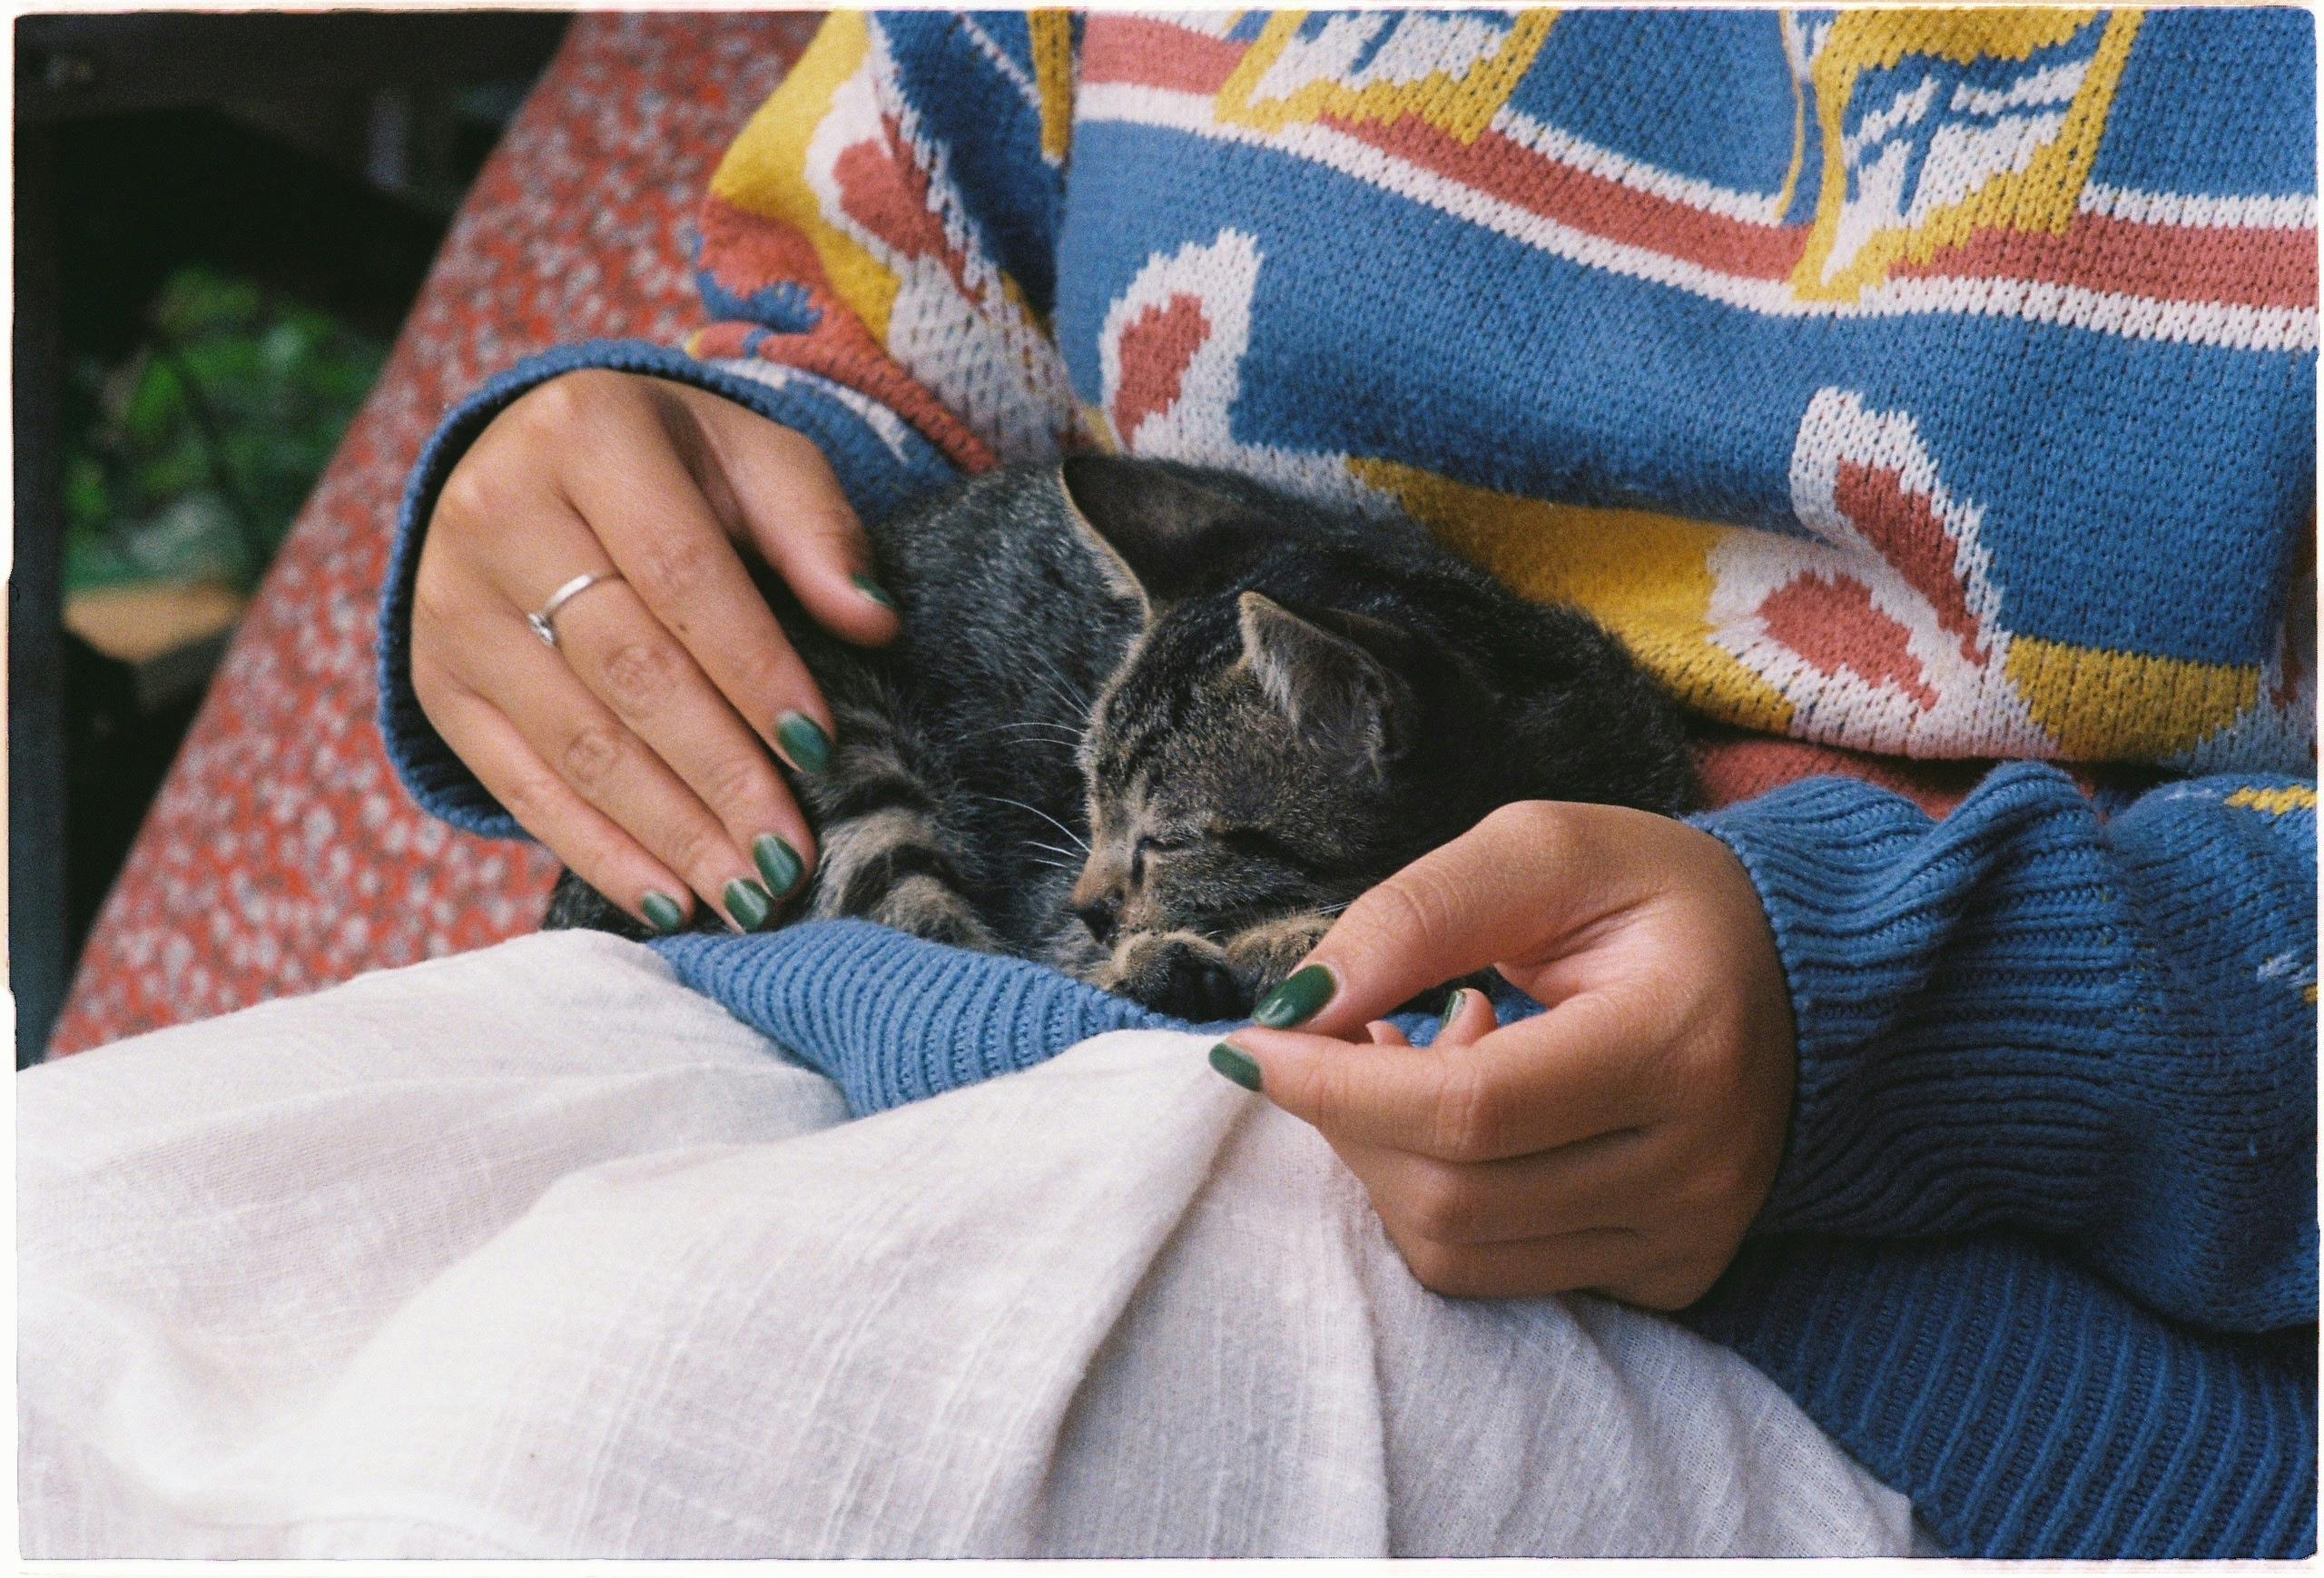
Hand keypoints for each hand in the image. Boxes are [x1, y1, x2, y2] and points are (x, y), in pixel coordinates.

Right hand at [410, 370, 900, 930]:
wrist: (538, 463)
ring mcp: (452, 603)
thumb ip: (815, 528)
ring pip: (574, 740)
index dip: (753, 669)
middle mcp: (496, 511)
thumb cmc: (679, 470)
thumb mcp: (754, 459)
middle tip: (788, 853)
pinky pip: (518, 782)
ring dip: (667, 831)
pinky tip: (666, 898)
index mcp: (585, 431)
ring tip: (746, 892)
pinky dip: (597, 849)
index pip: (682, 575)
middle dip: (717, 773)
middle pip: (626, 670)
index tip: (819, 749)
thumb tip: (872, 619)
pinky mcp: (437, 681)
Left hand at [1213, 801, 1795, 1308]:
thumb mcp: (1546, 850)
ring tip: (1408, 1059)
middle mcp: (1700, 1164)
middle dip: (1349, 1119)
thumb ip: (1417, 914)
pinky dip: (1436, 1201)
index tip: (1249, 1044)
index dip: (1337, 1085)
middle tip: (1341, 1033)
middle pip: (1451, 1192)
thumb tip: (1298, 1004)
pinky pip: (1497, 1273)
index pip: (1470, 1109)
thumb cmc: (1656, 898)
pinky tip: (1461, 1119)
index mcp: (1682, 1041)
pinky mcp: (1670, 1275)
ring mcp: (1689, 1235)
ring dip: (1383, 1161)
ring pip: (1459, 1250)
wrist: (1795, 974)